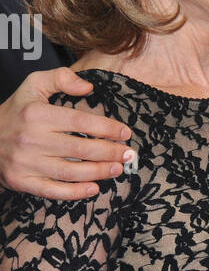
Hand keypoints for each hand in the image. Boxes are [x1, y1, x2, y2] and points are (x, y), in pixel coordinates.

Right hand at [0, 68, 132, 197]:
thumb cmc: (16, 111)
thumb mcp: (33, 85)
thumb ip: (61, 78)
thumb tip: (89, 87)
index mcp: (37, 114)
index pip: (80, 121)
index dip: (106, 128)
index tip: (125, 132)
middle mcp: (31, 139)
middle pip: (79, 148)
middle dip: (109, 152)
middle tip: (129, 154)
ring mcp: (26, 163)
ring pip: (70, 171)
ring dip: (99, 172)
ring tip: (118, 168)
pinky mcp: (22, 181)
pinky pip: (53, 191)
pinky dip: (75, 192)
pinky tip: (94, 188)